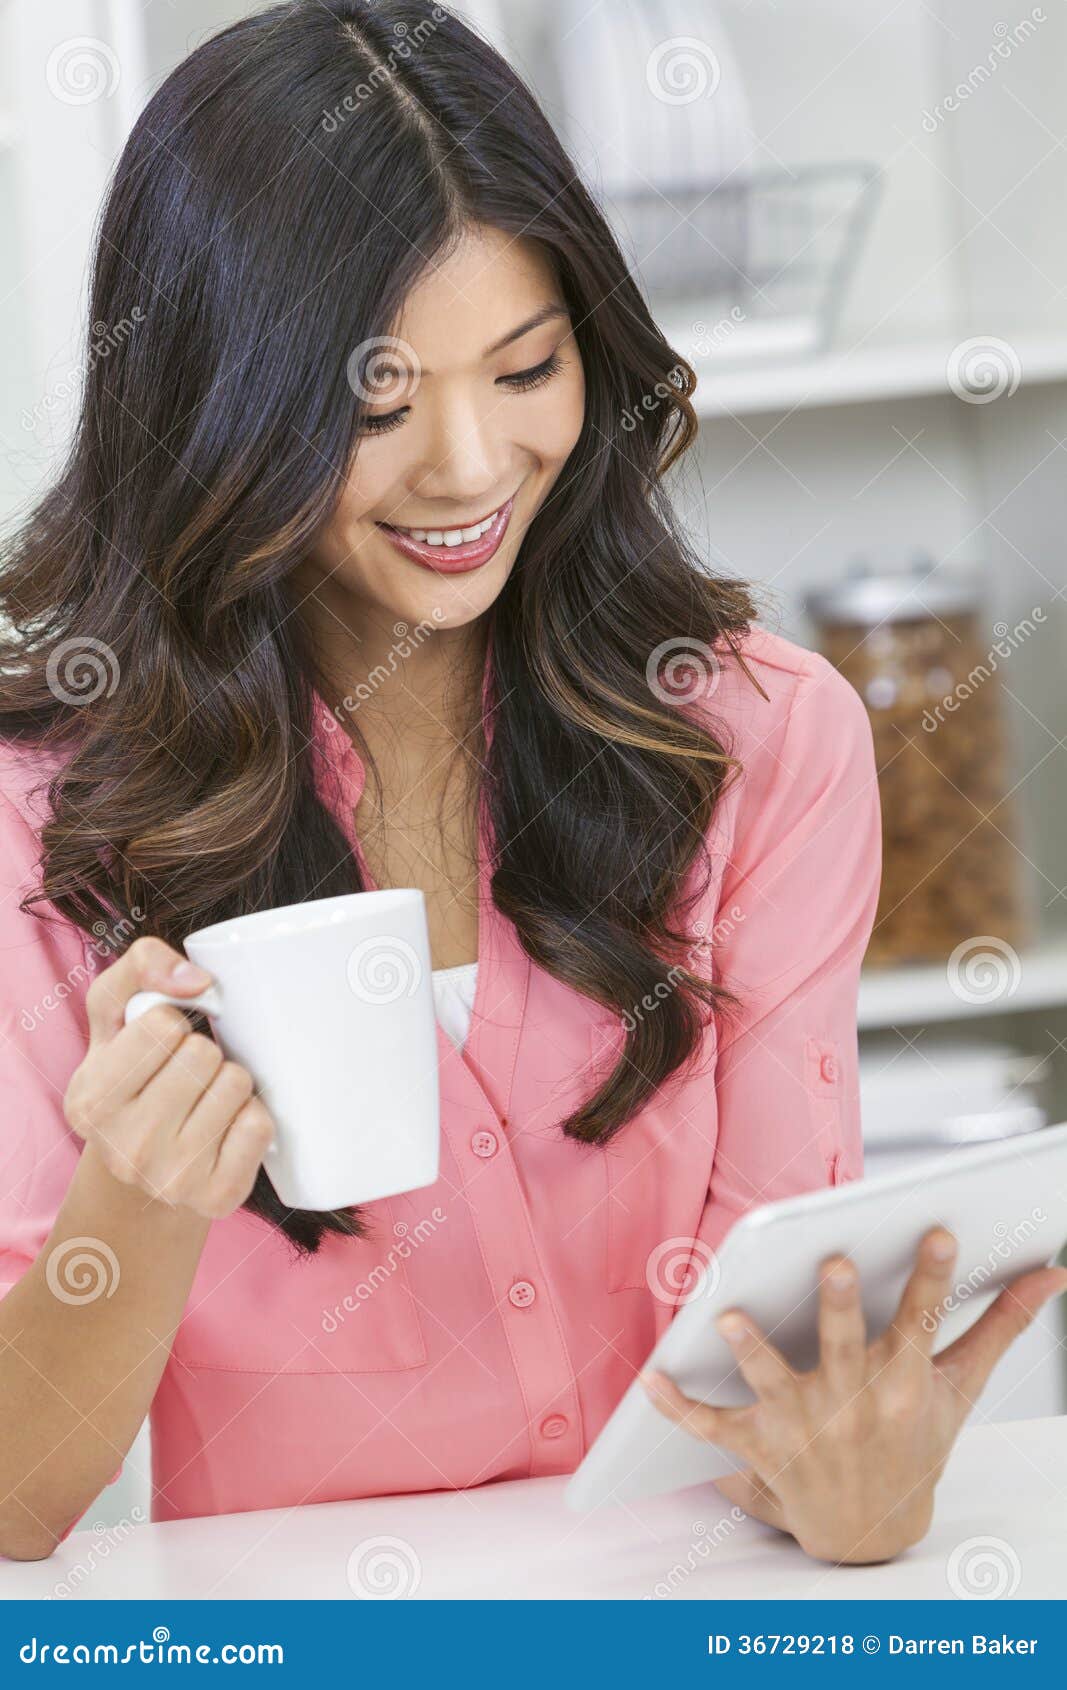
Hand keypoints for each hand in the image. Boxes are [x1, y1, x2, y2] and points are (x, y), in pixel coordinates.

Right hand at [63, 936, 275, 1218]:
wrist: (146, 1172)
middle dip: (202, 1053)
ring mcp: (172, 1179)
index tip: (159, 1050)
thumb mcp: (116, 1014)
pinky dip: (252, 1115)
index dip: (171, 1026)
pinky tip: (226, 1128)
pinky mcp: (219, 1197)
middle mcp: (126, 1148)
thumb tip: (198, 980)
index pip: (164, 1026)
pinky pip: (259, 1125)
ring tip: (204, 1102)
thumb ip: (141, 967)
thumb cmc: (134, 1077)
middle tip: (186, 1078)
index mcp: (91, 1100)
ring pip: (236, 1084)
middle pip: (204, 1054)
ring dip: (229, 1082)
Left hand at [641, 1227, 1066, 1564]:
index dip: (931, 1277)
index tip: (935, 1233)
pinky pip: (713, 1429)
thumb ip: (998, 1325)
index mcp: (902, 1381)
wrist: (872, 1534)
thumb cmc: (915, 1444)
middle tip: (830, 1263)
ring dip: (751, 1352)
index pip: (922, 1320)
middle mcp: (853, 1403)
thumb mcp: (959, 1388)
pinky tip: (651, 1378)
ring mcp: (803, 1428)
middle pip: (844, 1346)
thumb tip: (1049, 1269)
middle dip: (837, 1308)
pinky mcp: (761, 1449)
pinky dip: (679, 1408)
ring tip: (728, 1316)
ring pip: (774, 1383)